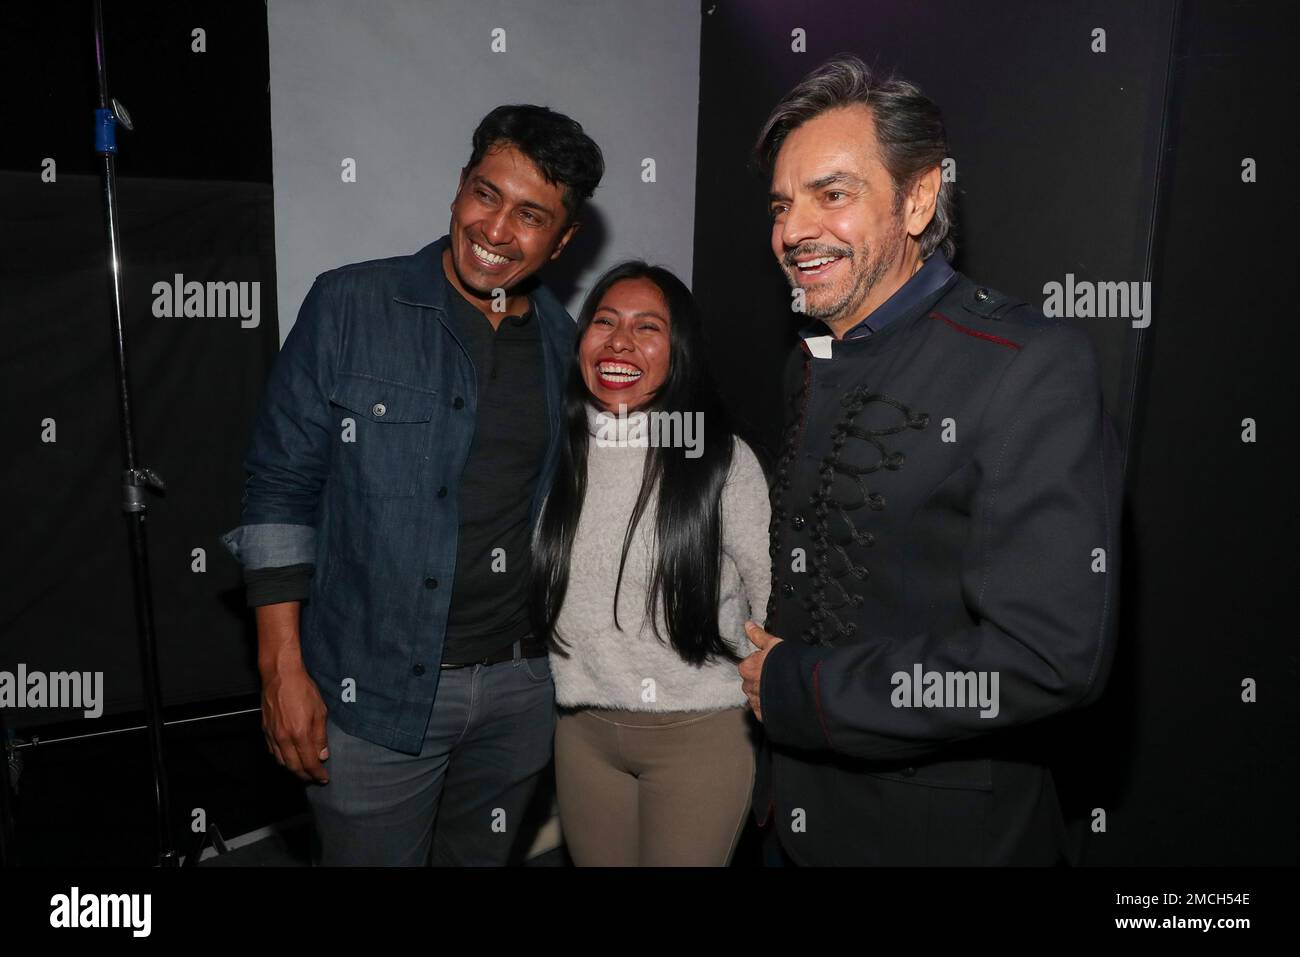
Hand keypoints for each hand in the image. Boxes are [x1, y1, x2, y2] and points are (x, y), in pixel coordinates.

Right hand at [261, 663, 329, 783]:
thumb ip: (320, 736)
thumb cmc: (302, 689)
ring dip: (293, 769)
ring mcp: (273, 735)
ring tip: (303, 770)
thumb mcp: (320, 711)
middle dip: (305, 776)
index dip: (317, 774)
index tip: (323, 778)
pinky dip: (282, 759)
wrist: (280, 676)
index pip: (309, 763)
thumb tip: (322, 754)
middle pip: (293, 767)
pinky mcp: (265, 730)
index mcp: (300, 734)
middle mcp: (284, 738)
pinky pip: (272, 751)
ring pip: (281, 762)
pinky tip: (289, 757)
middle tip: (314, 778)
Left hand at [739, 620, 782, 722]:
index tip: (773, 665)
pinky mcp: (766, 716)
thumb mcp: (773, 644)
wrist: (803, 688)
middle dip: (763, 681)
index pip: (749, 665)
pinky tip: (784, 702)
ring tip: (784, 690)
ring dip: (767, 695)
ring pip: (758, 697)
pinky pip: (766, 712)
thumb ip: (758, 635)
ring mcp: (756, 703)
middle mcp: (748, 687)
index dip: (762, 664)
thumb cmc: (788, 664)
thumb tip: (748, 625)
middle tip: (779, 677)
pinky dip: (772, 708)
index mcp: (747, 668)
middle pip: (752, 682)